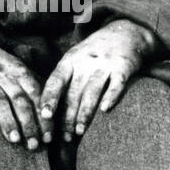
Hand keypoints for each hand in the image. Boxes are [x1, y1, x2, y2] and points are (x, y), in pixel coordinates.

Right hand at [0, 37, 49, 148]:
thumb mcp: (17, 69)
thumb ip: (31, 87)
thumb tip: (51, 113)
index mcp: (20, 73)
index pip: (36, 96)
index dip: (43, 117)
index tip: (48, 137)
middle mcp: (4, 75)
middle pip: (20, 100)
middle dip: (28, 124)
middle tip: (33, 145)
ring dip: (7, 120)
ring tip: (14, 139)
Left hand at [39, 19, 157, 141]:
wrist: (125, 32)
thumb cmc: (94, 53)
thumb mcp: (75, 59)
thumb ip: (64, 80)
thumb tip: (46, 111)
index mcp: (70, 60)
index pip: (56, 80)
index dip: (50, 98)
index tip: (44, 115)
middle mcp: (85, 62)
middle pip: (73, 92)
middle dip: (67, 116)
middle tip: (63, 137)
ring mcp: (105, 64)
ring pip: (92, 91)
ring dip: (84, 112)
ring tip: (78, 131)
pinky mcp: (123, 67)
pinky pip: (116, 84)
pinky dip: (111, 96)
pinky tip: (105, 110)